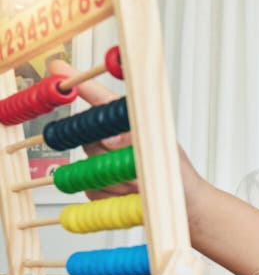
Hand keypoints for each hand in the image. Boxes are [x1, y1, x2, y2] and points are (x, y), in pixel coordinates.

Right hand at [47, 59, 204, 205]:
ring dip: (118, 182)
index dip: (81, 86)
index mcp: (129, 122)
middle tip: (137, 171)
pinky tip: (130, 196)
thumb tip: (110, 139)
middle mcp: (112, 139)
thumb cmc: (178, 174)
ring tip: (141, 185)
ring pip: (89, 170)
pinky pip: (91, 190)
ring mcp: (102, 162)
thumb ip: (136, 142)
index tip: (58, 69)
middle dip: (113, 159)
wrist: (183, 204)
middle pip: (88, 140)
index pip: (101, 99)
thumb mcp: (163, 154)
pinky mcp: (98, 185)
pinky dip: (111, 197)